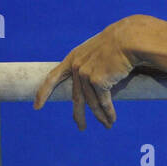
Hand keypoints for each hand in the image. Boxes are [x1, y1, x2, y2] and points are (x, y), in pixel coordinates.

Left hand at [34, 15, 150, 128]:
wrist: (129, 38)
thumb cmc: (119, 41)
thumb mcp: (99, 50)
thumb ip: (93, 63)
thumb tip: (96, 81)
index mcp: (74, 58)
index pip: (53, 77)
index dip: (44, 92)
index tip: (37, 107)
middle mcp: (77, 67)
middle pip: (76, 97)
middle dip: (79, 115)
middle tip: (81, 127)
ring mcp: (85, 74)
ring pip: (92, 102)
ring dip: (100, 116)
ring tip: (107, 125)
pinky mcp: (98, 81)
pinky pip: (104, 102)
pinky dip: (108, 113)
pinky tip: (111, 120)